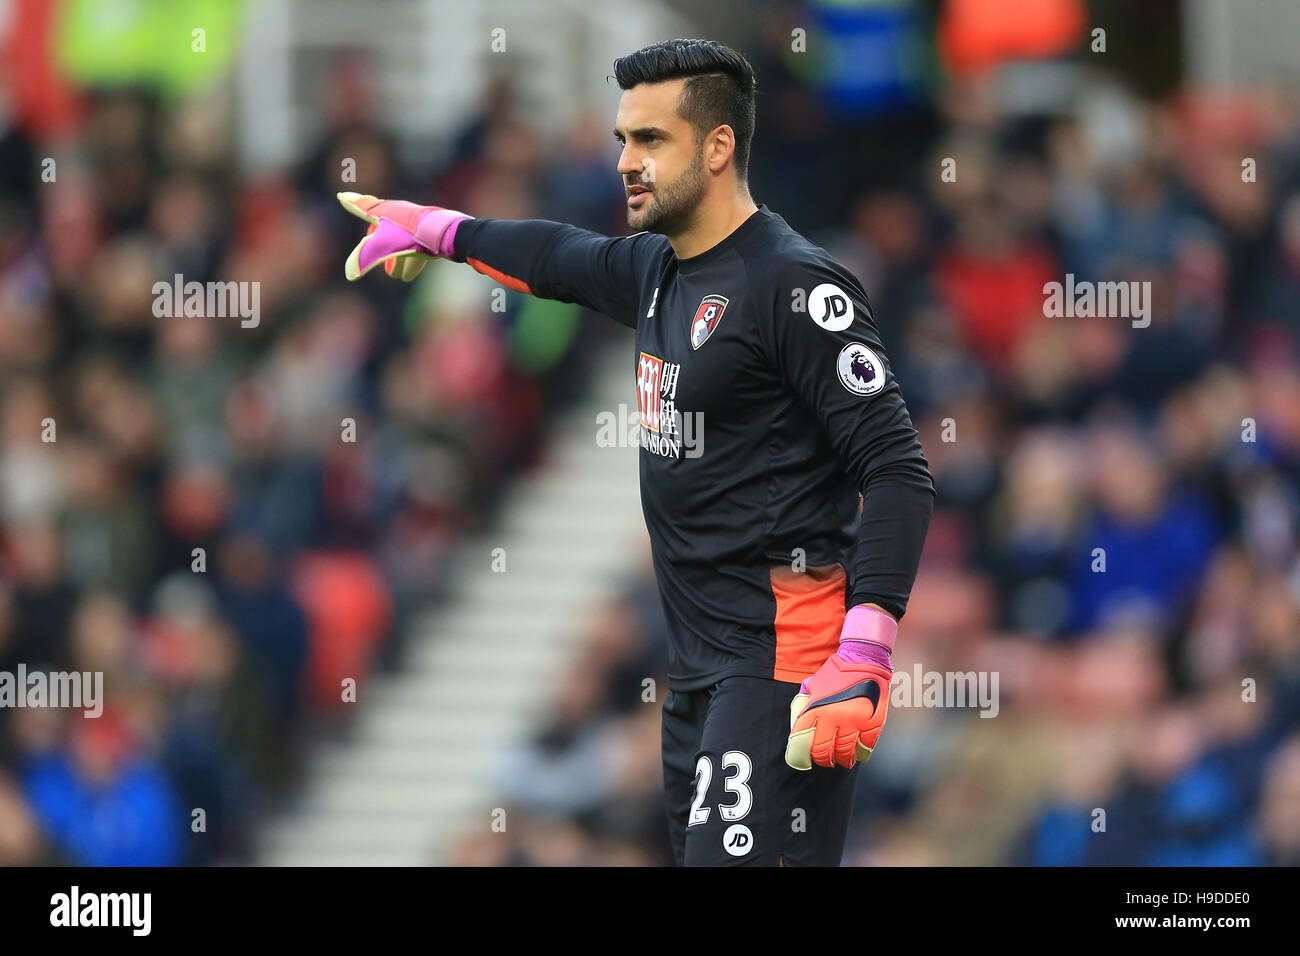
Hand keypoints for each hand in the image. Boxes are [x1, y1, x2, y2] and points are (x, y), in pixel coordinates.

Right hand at [337, 191, 469, 281]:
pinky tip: (409, 275)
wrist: (445, 234)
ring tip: (397, 275)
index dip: (351, 202)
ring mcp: (412, 221)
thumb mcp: (383, 249)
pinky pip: (413, 247)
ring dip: (396, 259)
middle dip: (376, 243)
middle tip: (375, 247)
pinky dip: (410, 261)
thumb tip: (350, 274)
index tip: (342, 196)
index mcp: (382, 211)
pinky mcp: (427, 230)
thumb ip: (363, 260)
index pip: (362, 206)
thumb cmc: (410, 236)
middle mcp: (396, 212)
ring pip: (398, 241)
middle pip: (381, 228)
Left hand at [784, 654, 891, 769]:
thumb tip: (797, 728)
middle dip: (822, 760)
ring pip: (845, 754)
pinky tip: (857, 753)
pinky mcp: (873, 723)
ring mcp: (855, 722)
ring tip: (842, 760)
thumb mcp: (812, 685)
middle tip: (825, 760)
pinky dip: (860, 754)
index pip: (803, 743)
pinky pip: (865, 748)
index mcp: (816, 709)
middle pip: (824, 752)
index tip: (804, 759)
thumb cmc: (836, 673)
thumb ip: (803, 705)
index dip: (801, 755)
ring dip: (842, 760)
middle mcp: (834, 718)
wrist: (864, 659)